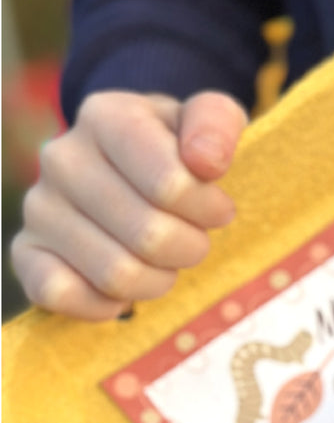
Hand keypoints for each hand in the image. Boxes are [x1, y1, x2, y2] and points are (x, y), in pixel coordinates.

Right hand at [11, 90, 246, 319]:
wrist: (131, 169)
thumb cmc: (179, 149)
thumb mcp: (210, 121)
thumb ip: (217, 124)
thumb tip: (205, 161)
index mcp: (107, 118)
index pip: (172, 185)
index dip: (210, 209)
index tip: (217, 208)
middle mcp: (61, 158)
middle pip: (150, 238)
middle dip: (189, 248)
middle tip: (191, 237)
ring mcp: (38, 207)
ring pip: (117, 275)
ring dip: (158, 279)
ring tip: (162, 259)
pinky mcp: (26, 251)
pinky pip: (59, 294)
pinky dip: (104, 304)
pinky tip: (123, 289)